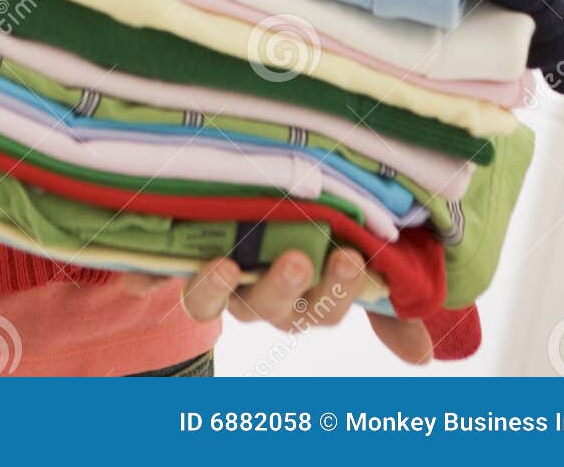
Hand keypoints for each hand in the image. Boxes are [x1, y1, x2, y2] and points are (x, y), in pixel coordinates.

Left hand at [121, 247, 432, 365]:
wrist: (222, 207)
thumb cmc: (297, 232)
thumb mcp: (345, 254)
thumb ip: (382, 301)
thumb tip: (423, 356)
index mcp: (297, 296)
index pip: (323, 306)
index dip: (336, 289)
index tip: (352, 257)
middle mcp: (250, 294)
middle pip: (267, 306)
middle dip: (284, 287)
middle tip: (298, 258)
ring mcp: (206, 278)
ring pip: (207, 301)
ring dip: (215, 289)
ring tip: (226, 266)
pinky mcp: (163, 261)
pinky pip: (144, 277)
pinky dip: (140, 276)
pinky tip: (140, 269)